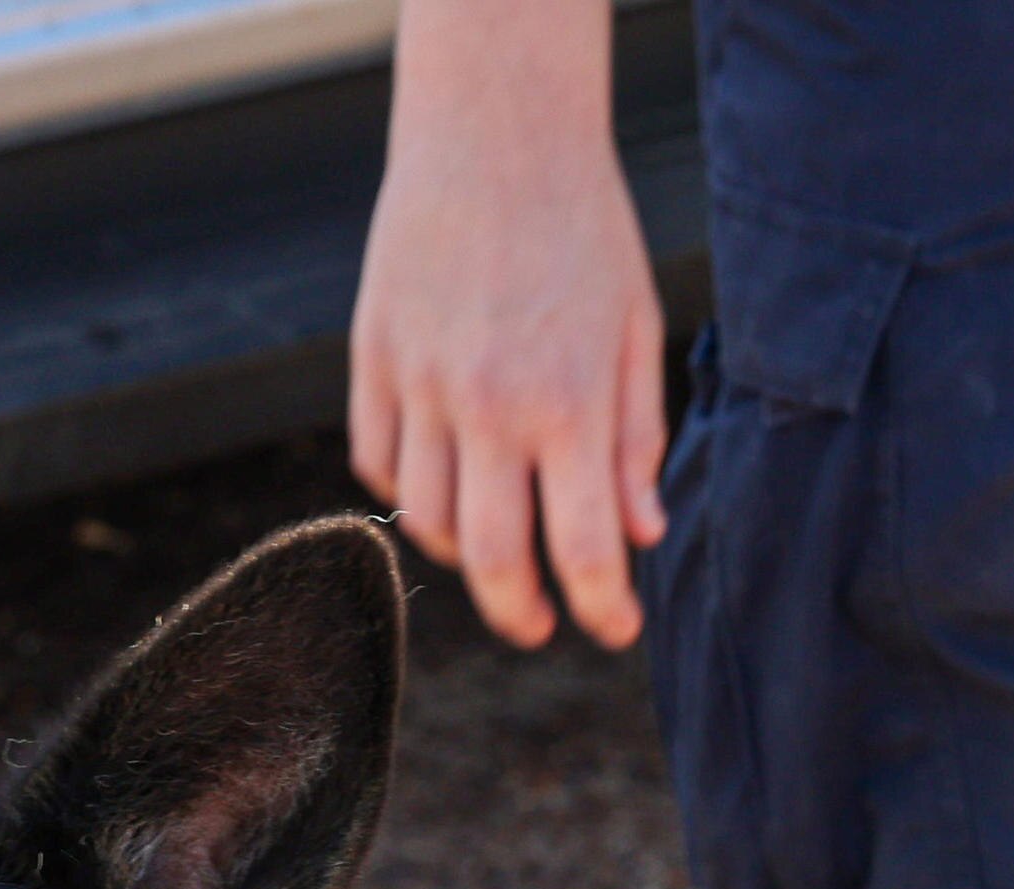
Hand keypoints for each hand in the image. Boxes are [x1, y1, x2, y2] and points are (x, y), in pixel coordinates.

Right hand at [348, 0, 661, 646]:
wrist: (494, 133)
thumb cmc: (581, 228)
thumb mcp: (635, 328)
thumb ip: (636, 439)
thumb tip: (641, 535)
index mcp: (569, 400)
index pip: (583, 549)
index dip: (603, 611)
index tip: (616, 630)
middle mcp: (489, 404)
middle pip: (491, 561)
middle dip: (520, 614)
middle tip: (540, 625)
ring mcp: (420, 384)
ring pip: (427, 521)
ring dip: (465, 551)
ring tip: (497, 538)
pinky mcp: (373, 361)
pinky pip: (381, 463)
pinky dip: (411, 489)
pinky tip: (447, 475)